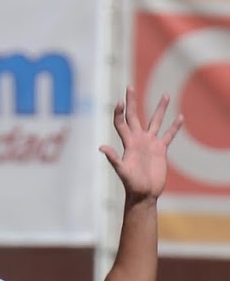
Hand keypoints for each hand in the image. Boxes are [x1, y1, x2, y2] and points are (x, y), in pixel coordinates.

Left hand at [100, 86, 182, 200]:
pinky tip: (180, 117)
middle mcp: (138, 140)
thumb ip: (113, 159)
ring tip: (166, 95)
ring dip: (160, 109)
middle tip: (129, 86)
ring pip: (155, 122)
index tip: (120, 101)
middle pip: (135, 116)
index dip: (120, 112)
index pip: (121, 123)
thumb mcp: (122, 171)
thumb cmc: (131, 185)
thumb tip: (101, 147)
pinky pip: (168, 135)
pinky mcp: (160, 150)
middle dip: (132, 101)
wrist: (144, 194)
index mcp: (128, 143)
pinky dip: (174, 127)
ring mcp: (150, 143)